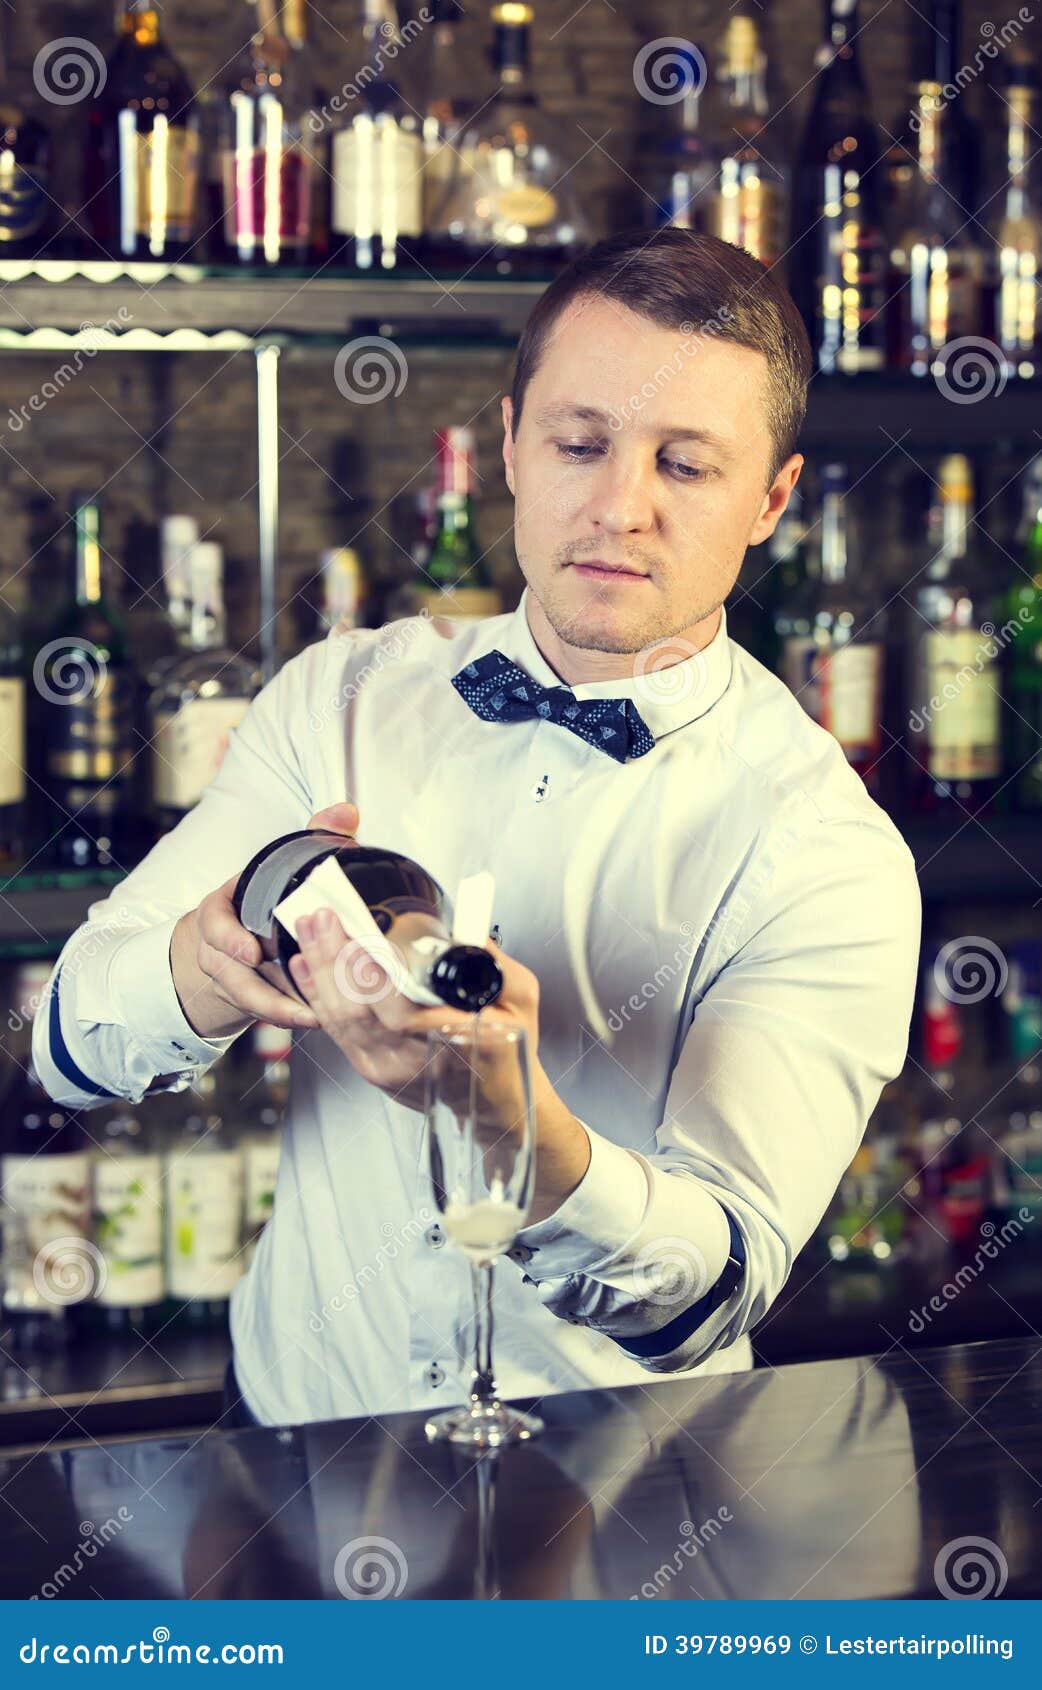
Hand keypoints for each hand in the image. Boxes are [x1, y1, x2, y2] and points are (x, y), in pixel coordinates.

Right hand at [169, 802, 359, 1039]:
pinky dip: (284, 1016)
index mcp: (224, 907)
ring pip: (243, 997)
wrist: (229, 935)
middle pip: (226, 970)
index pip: (212, 921)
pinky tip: (313, 1021)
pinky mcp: (244, 996)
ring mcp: (228, 973)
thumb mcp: (281, 863)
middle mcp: (219, 944)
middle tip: (294, 999)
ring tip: (311, 1016)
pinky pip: (256, 1012)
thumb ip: (314, 835)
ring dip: (277, 1009)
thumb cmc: (263, 896)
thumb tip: (345, 812)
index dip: (227, 938)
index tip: (250, 953)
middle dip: (258, 990)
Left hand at [290, 910, 590, 1216]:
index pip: (399, 1015)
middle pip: (359, 1011)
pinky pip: (335, 1029)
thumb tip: (467, 933)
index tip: (358, 939)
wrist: (493, 1105)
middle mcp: (411, 1062)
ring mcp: (385, 1070)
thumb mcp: (521, 1004)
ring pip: (340, 1018)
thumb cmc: (508, 1053)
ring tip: (308, 928)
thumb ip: (497, 966)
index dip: (372, 978)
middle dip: (334, 959)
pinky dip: (316, 992)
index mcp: (452, 1045)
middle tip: (322, 916)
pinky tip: (305, 962)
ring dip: (319, 969)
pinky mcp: (369, 1069)